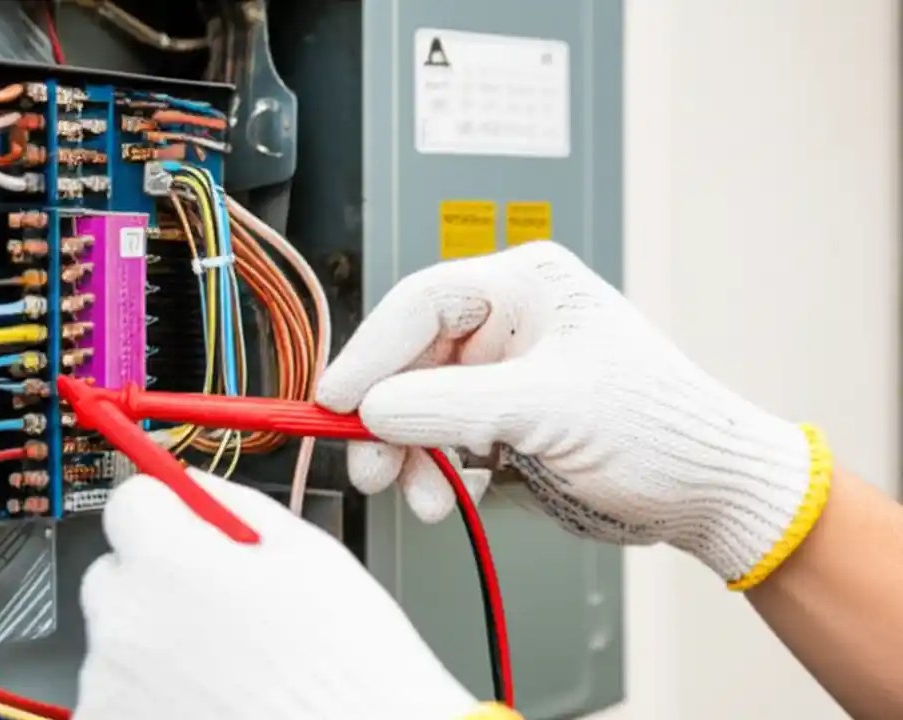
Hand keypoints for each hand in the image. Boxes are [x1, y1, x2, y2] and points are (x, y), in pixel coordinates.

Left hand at [75, 469, 515, 719]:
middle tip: (225, 616)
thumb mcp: (312, 556)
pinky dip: (153, 699)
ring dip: (159, 649)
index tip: (190, 534)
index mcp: (169, 561)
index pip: (132, 502)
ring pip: (122, 642)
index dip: (170, 515)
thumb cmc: (350, 670)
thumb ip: (235, 506)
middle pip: (118, 574)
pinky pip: (120, 696)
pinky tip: (214, 704)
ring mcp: (110, 687)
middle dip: (161, 585)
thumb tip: (197, 487)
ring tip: (231, 674)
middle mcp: (125, 624)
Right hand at [316, 242, 827, 587]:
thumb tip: (371, 408)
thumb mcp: (549, 409)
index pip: (421, 304)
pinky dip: (433, 472)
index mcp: (525, 287)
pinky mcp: (503, 423)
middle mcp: (507, 324)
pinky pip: (441, 440)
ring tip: (419, 497)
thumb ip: (452, 405)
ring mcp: (502, 376)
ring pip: (419, 406)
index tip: (335, 399)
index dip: (371, 352)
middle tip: (369, 464)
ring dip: (408, 455)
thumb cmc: (658, 429)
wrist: (708, 495)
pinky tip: (444, 497)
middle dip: (386, 417)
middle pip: (410, 360)